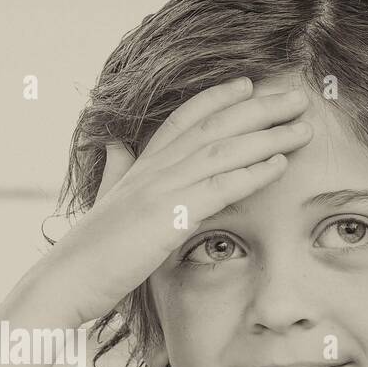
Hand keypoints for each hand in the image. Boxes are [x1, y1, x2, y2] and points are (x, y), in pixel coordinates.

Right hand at [28, 78, 312, 325]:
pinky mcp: (167, 217)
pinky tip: (279, 166)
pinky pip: (219, 188)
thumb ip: (114, 171)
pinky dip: (251, 174)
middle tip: (296, 98)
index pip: (183, 120)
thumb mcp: (102, 202)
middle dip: (258, 109)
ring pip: (222, 151)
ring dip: (267, 136)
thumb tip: (113, 145)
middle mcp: (152, 170)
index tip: (248, 85)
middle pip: (213, 126)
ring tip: (302, 126)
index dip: (217, 99)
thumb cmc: (85, 254)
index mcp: (139, 166)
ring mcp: (159, 190)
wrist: (64, 281)